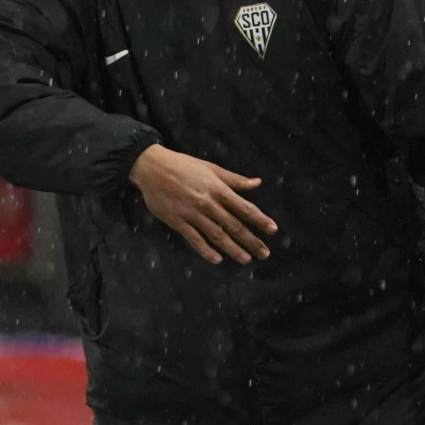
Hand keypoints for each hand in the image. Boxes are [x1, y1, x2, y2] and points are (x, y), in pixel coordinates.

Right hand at [128, 144, 275, 264]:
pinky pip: (194, 239)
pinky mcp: (177, 221)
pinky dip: (206, 251)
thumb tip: (257, 183)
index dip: (260, 220)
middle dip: (251, 241)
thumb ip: (234, 179)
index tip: (273, 230)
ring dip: (233, 249)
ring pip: (217, 235)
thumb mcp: (211, 168)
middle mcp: (208, 203)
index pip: (244, 208)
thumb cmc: (182, 165)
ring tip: (246, 260)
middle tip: (264, 254)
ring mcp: (192, 214)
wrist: (152, 168)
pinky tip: (217, 259)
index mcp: (218, 189)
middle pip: (234, 226)